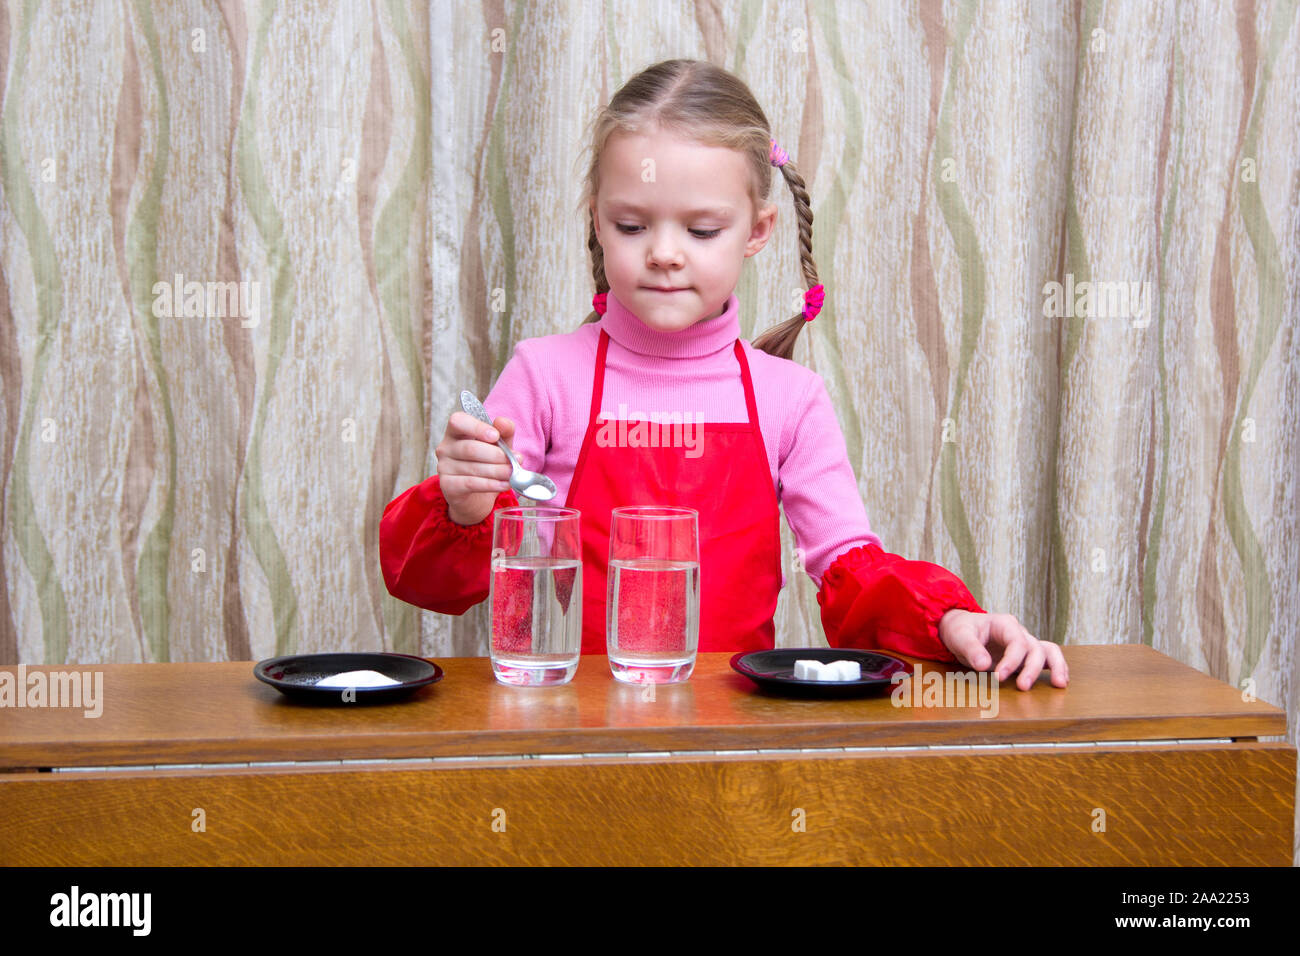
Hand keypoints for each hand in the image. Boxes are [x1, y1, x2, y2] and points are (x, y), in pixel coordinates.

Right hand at [434, 412, 516, 524]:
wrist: (477, 496)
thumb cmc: (487, 463)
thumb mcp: (500, 445)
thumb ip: (504, 432)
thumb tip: (503, 422)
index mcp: (456, 431)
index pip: (458, 421)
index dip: (477, 427)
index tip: (496, 436)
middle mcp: (446, 447)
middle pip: (470, 448)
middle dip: (496, 455)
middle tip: (514, 460)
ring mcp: (444, 467)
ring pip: (473, 467)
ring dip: (498, 471)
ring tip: (512, 473)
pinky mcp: (448, 486)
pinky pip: (471, 483)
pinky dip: (492, 484)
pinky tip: (505, 484)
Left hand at [937, 609, 1068, 689]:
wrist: (961, 630)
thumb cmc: (961, 630)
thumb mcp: (960, 636)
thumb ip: (971, 649)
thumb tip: (983, 665)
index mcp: (1004, 624)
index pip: (1016, 642)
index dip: (1011, 660)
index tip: (999, 677)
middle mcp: (1019, 633)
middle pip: (1035, 648)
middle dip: (1031, 669)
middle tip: (1022, 687)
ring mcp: (1024, 644)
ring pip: (1048, 651)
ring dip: (1056, 667)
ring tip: (1060, 685)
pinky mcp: (1025, 656)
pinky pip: (1047, 658)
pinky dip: (1056, 668)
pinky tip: (1060, 681)